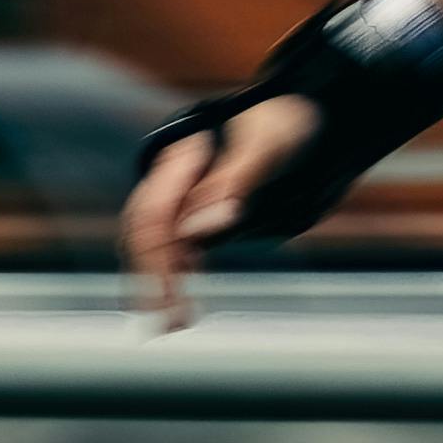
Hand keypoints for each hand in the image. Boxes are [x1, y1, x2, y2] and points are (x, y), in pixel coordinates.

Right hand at [124, 94, 320, 328]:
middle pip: (144, 234)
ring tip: (172, 326)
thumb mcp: (268, 147)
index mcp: (180, 158)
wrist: (297, 116)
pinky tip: (182, 308)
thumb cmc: (283, 125)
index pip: (152, 214)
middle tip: (168, 324)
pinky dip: (174, 279)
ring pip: (153, 246)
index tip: (172, 293)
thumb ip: (233, 184)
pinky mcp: (195, 214)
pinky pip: (173, 249)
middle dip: (150, 280)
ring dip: (157, 286)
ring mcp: (182, 198)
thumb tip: (197, 231)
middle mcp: (172, 180)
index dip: (156, 256)